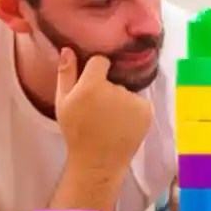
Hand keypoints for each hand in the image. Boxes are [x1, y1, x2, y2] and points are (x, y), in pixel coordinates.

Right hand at [55, 48, 152, 175]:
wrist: (98, 162)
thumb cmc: (76, 133)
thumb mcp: (63, 103)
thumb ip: (66, 74)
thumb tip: (69, 48)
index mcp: (92, 86)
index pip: (100, 61)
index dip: (95, 71)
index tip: (91, 84)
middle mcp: (115, 90)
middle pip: (114, 78)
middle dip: (108, 88)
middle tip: (99, 109)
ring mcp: (133, 101)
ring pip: (127, 91)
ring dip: (121, 100)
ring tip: (111, 120)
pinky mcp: (147, 111)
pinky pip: (139, 102)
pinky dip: (134, 111)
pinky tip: (123, 124)